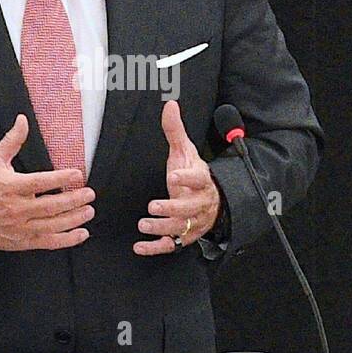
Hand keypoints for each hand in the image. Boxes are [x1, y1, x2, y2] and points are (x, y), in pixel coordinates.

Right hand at [0, 114, 94, 250]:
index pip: (38, 183)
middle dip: (73, 200)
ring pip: (52, 225)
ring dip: (74, 218)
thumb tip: (22, 121)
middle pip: (50, 206)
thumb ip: (12, 141)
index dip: (59, 178)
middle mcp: (16, 209)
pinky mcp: (24, 241)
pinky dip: (67, 240)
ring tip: (88, 210)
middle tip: (88, 193)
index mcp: (10, 188)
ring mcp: (21, 227)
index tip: (76, 174)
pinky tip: (81, 233)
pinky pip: (49, 242)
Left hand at [134, 99, 221, 255]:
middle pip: (189, 209)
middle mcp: (200, 204)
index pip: (198, 179)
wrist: (212, 200)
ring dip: (162, 228)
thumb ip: (175, 131)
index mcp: (201, 181)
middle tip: (153, 206)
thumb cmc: (193, 174)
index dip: (187, 179)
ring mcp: (193, 222)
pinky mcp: (184, 236)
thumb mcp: (185, 151)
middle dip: (171, 209)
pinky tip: (139, 246)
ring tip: (143, 224)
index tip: (173, 176)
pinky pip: (171, 245)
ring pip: (180, 229)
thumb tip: (170, 104)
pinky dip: (155, 248)